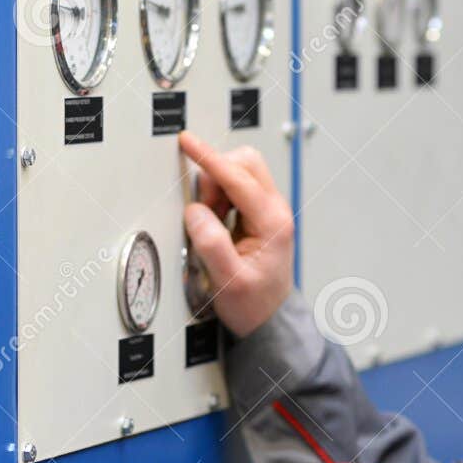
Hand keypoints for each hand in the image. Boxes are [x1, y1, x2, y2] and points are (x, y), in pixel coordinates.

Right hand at [177, 130, 294, 336]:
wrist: (270, 319)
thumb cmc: (254, 305)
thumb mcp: (229, 281)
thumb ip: (212, 245)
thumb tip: (196, 212)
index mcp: (273, 222)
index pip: (238, 178)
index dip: (209, 158)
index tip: (188, 142)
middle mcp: (275, 210)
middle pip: (244, 163)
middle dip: (215, 176)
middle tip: (204, 210)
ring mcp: (268, 210)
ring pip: (238, 173)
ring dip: (216, 190)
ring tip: (212, 224)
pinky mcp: (258, 214)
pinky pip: (234, 189)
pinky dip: (218, 199)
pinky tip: (217, 224)